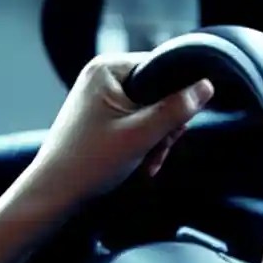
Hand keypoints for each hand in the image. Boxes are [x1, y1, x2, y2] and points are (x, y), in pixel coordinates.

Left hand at [12, 52, 213, 214]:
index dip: (176, 98)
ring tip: (147, 161)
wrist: (55, 194)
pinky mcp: (101, 116)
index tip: (173, 129)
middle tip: (157, 150)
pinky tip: (142, 163)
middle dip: (165, 126)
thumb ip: (176, 109)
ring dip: (157, 139)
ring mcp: (100, 97)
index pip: (162, 68)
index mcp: (107, 68)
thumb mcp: (142, 135)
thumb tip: (207, 86)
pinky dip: (144, 143)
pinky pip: (136, 122)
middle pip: (158, 92)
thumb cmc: (89, 162)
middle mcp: (102, 76)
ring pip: (150, 111)